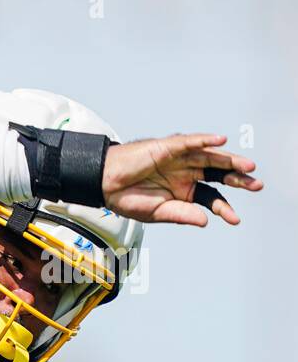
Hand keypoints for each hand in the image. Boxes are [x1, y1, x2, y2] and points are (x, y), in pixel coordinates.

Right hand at [102, 133, 262, 225]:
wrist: (104, 183)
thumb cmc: (127, 198)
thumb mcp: (158, 212)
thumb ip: (182, 215)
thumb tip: (206, 220)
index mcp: (184, 192)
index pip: (211, 198)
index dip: (224, 208)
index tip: (234, 220)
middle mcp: (186, 174)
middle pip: (218, 174)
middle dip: (238, 179)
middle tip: (256, 185)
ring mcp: (180, 160)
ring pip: (210, 158)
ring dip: (230, 160)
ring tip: (247, 167)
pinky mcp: (169, 147)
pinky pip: (191, 142)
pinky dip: (206, 141)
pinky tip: (220, 142)